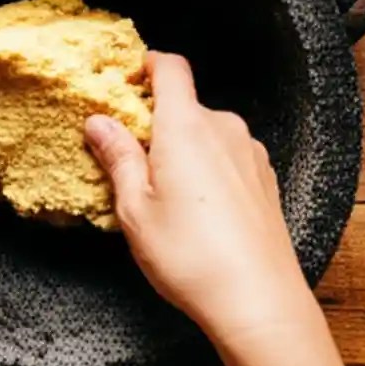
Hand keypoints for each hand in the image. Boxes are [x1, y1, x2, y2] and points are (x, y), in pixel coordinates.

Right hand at [84, 52, 317, 345]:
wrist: (259, 300)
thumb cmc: (192, 257)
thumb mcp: (135, 209)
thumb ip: (117, 157)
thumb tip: (99, 123)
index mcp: (187, 127)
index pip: (170, 68)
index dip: (147, 65)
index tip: (127, 81)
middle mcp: (224, 129)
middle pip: (185, 105)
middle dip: (156, 124)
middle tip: (131, 162)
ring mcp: (250, 154)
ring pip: (208, 134)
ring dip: (184, 151)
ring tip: (164, 197)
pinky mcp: (265, 179)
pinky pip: (228, 158)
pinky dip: (208, 170)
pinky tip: (198, 211)